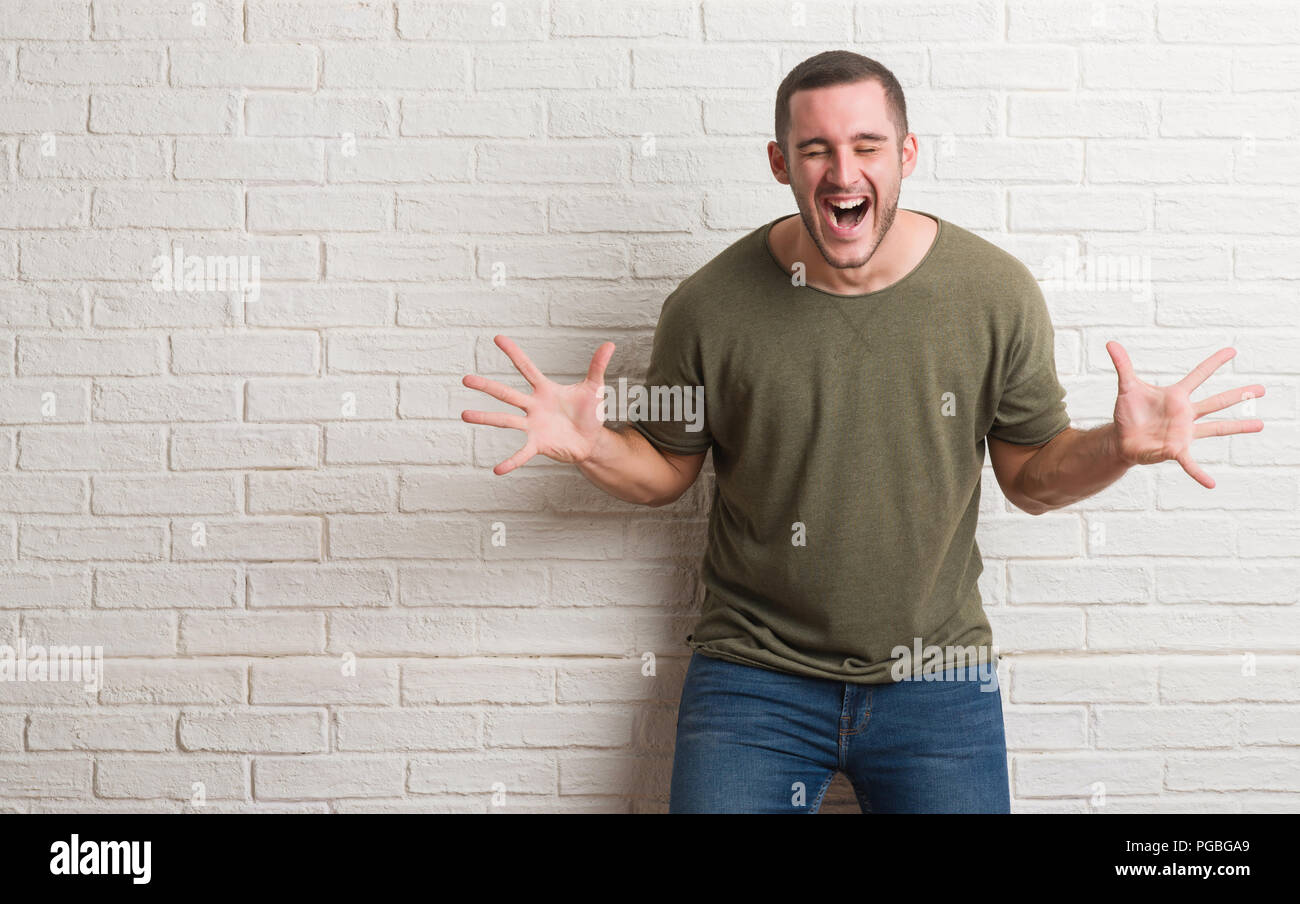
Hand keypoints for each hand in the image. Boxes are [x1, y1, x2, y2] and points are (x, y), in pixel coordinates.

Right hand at [461, 335, 615, 474]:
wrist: (592, 440)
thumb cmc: (589, 412)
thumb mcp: (594, 388)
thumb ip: (597, 366)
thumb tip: (610, 344)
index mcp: (545, 390)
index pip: (526, 368)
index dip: (513, 353)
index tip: (497, 338)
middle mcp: (533, 406)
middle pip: (506, 393)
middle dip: (486, 386)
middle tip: (465, 379)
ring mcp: (533, 425)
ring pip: (505, 420)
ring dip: (486, 418)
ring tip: (464, 415)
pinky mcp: (538, 444)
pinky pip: (521, 453)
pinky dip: (510, 462)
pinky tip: (497, 470)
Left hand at [1106, 341, 1264, 488]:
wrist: (1121, 438)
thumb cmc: (1128, 413)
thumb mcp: (1126, 387)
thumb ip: (1122, 365)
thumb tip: (1110, 342)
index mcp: (1176, 396)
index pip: (1199, 375)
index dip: (1214, 362)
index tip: (1232, 351)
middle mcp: (1185, 413)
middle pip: (1216, 401)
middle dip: (1239, 395)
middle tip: (1263, 388)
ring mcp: (1183, 432)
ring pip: (1215, 428)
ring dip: (1237, 427)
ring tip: (1261, 425)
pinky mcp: (1175, 450)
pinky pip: (1190, 463)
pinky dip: (1199, 473)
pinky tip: (1211, 483)